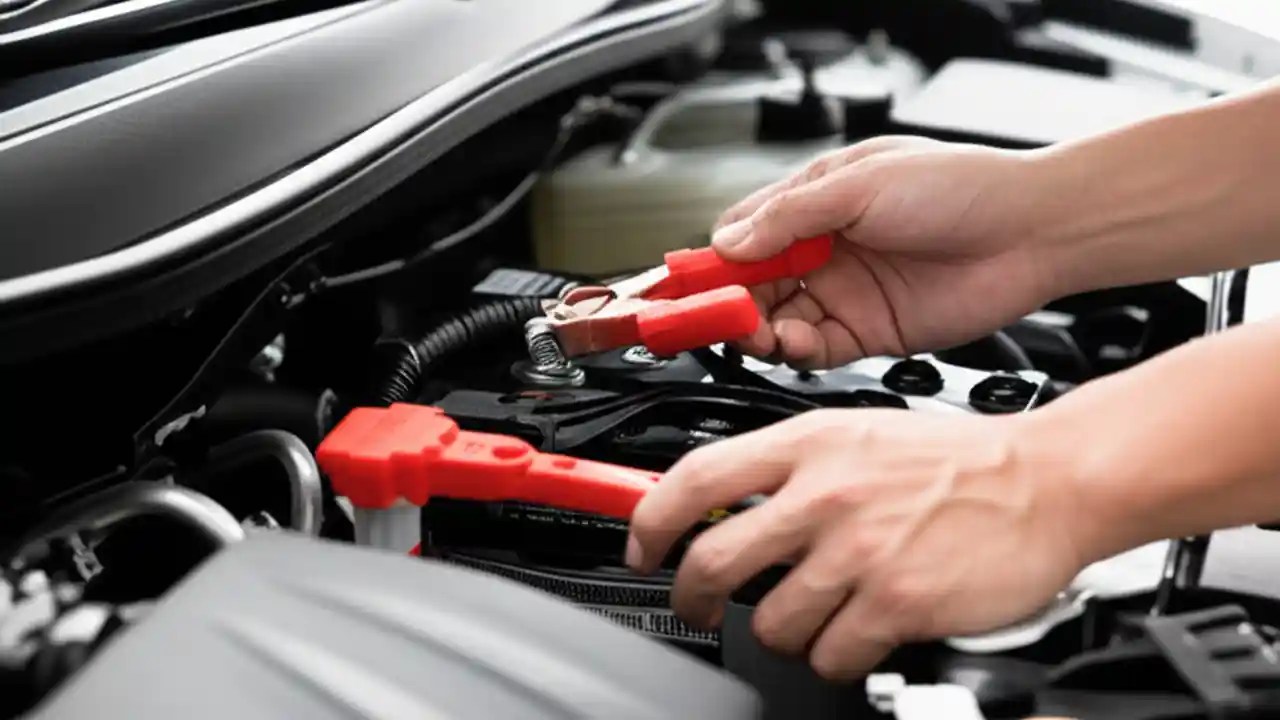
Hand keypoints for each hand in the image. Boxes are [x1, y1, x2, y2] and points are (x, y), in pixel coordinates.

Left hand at [626, 409, 1095, 679]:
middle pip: (713, 561)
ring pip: (769, 622)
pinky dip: (834, 655)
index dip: (650, 522)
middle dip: (690, 598)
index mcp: (809, 444)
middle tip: (696, 606)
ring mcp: (858, 551)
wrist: (1045, 481)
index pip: (695, 479)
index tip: (643, 547)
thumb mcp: (858, 432)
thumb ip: (789, 464)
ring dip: (781, 630)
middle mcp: (824, 494)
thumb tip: (724, 500)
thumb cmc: (956, 460)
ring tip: (811, 615)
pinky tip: (856, 633)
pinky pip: (829, 654)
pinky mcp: (895, 602)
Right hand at [713, 137, 1054, 368]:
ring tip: (760, 331)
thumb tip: (730, 243)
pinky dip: (797, 351)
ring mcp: (845, 293)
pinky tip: (797, 343)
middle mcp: (824, 250)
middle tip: (715, 317)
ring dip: (759, 330)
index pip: (742, 235)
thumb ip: (790, 217)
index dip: (713, 261)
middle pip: (751, 284)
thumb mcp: (861, 184)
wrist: (1032, 232)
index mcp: (815, 203)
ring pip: (777, 321)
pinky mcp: (868, 332)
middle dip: (728, 303)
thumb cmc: (961, 186)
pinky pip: (815, 350)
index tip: (690, 282)